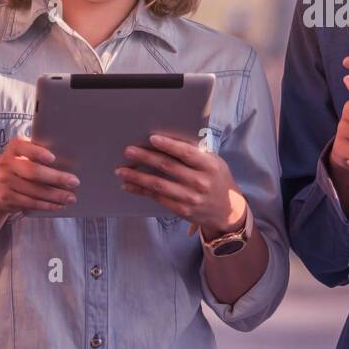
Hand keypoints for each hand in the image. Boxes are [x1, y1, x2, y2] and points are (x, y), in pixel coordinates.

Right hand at [0, 136, 78, 215]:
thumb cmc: (23, 167)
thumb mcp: (27, 156)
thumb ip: (42, 155)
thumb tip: (72, 162)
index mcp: (14, 147)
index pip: (23, 146)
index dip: (37, 153)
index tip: (53, 158)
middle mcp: (6, 162)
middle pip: (32, 171)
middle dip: (56, 177)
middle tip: (74, 182)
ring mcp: (5, 180)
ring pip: (33, 190)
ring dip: (55, 195)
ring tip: (71, 198)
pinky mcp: (7, 197)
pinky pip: (30, 202)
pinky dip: (46, 205)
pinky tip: (59, 205)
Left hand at [116, 134, 246, 237]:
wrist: (227, 210)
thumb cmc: (217, 179)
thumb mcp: (214, 163)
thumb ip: (196, 153)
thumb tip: (167, 140)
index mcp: (209, 166)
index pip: (186, 153)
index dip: (168, 145)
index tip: (151, 138)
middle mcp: (200, 182)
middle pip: (168, 167)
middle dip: (145, 157)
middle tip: (128, 151)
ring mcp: (190, 198)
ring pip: (158, 184)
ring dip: (137, 176)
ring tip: (121, 170)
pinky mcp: (182, 210)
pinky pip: (157, 198)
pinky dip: (141, 191)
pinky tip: (129, 185)